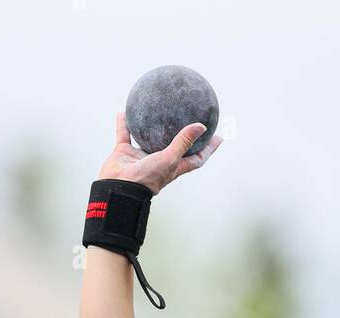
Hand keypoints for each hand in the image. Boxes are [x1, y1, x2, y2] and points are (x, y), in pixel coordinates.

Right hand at [98, 112, 221, 195]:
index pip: (196, 158)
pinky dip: (123, 123)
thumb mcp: (169, 159)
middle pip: (175, 146)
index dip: (208, 149)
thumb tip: (202, 126)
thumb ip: (183, 142)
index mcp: (173, 167)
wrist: (120, 188)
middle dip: (184, 135)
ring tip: (156, 108)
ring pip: (148, 137)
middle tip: (192, 117)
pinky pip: (125, 134)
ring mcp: (141, 157)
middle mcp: (158, 161)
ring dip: (151, 126)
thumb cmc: (148, 178)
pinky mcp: (124, 153)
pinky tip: (123, 110)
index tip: (219, 138)